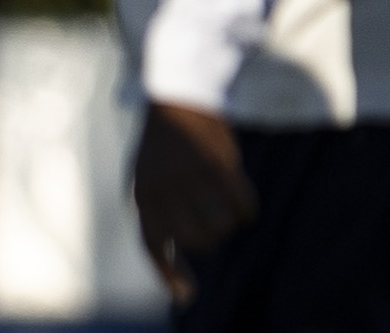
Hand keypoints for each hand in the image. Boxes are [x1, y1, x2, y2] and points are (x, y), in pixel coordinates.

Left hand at [132, 102, 257, 305]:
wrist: (177, 95)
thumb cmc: (163, 144)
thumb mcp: (146, 177)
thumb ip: (157, 210)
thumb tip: (176, 247)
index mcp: (143, 196)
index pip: (154, 246)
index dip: (170, 275)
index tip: (188, 295)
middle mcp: (164, 191)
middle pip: (192, 239)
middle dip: (207, 241)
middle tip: (213, 230)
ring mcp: (191, 177)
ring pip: (218, 224)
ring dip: (227, 225)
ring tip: (229, 216)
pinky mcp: (219, 163)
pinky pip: (240, 200)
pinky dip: (246, 210)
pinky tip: (246, 209)